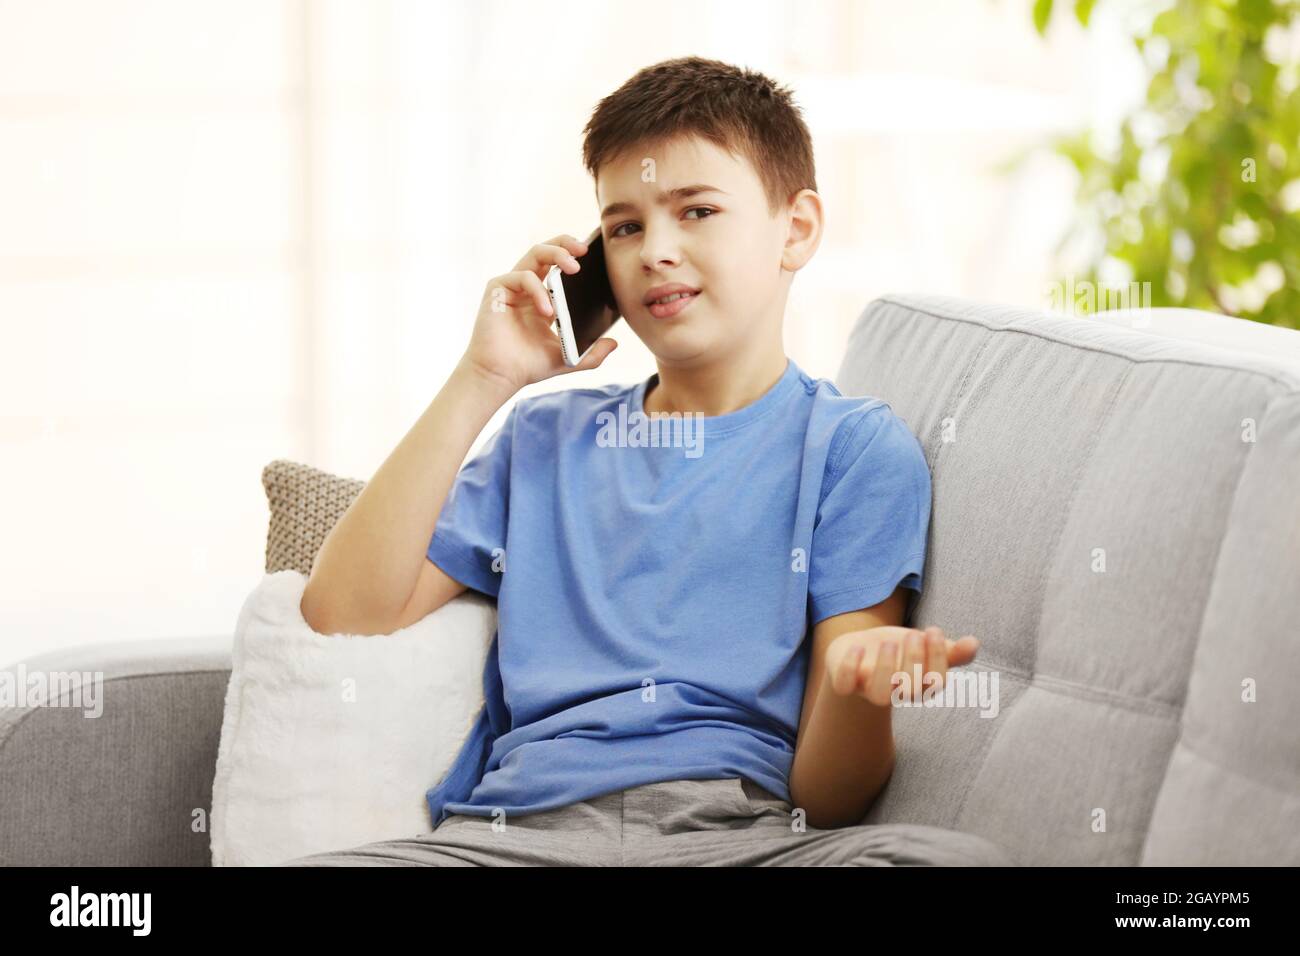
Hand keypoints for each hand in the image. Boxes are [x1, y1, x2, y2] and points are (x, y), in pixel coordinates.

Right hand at [461, 233, 618, 395]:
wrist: (501, 376)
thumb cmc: (528, 366)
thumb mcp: (569, 359)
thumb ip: (592, 353)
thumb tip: (614, 344)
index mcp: (543, 297)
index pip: (559, 265)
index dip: (574, 255)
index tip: (595, 255)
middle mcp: (527, 287)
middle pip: (547, 250)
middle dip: (567, 244)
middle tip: (584, 249)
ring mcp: (512, 286)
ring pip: (535, 254)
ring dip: (557, 254)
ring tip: (574, 268)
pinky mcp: (498, 289)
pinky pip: (522, 277)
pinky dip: (539, 291)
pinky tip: (548, 311)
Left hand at [824, 626, 980, 707]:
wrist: (857, 650)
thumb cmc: (897, 651)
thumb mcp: (923, 646)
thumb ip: (949, 650)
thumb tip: (975, 643)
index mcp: (918, 685)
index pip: (935, 683)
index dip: (938, 658)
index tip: (934, 630)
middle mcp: (895, 692)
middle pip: (910, 690)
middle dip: (915, 660)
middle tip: (915, 633)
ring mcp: (868, 689)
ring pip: (879, 696)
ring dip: (886, 669)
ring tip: (890, 642)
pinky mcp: (844, 682)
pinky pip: (844, 685)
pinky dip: (849, 668)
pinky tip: (858, 648)